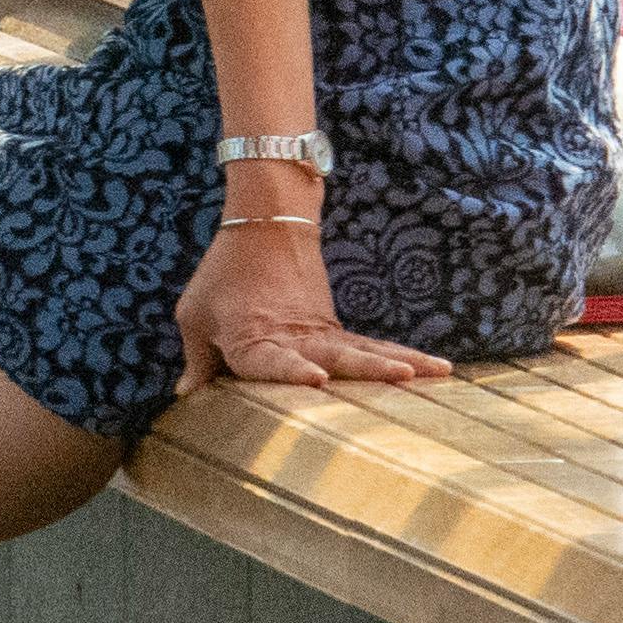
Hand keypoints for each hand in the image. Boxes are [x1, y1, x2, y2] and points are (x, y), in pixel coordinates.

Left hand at [170, 205, 449, 405]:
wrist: (266, 226)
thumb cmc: (222, 274)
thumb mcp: (195, 314)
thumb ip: (197, 359)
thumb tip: (186, 397)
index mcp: (252, 337)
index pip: (272, 359)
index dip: (292, 370)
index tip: (318, 377)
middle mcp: (292, 337)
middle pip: (334, 354)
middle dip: (364, 368)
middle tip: (398, 376)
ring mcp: (319, 332)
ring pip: (362, 349)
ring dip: (396, 362)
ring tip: (432, 372)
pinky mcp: (334, 329)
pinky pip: (371, 346)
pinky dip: (401, 355)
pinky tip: (435, 369)